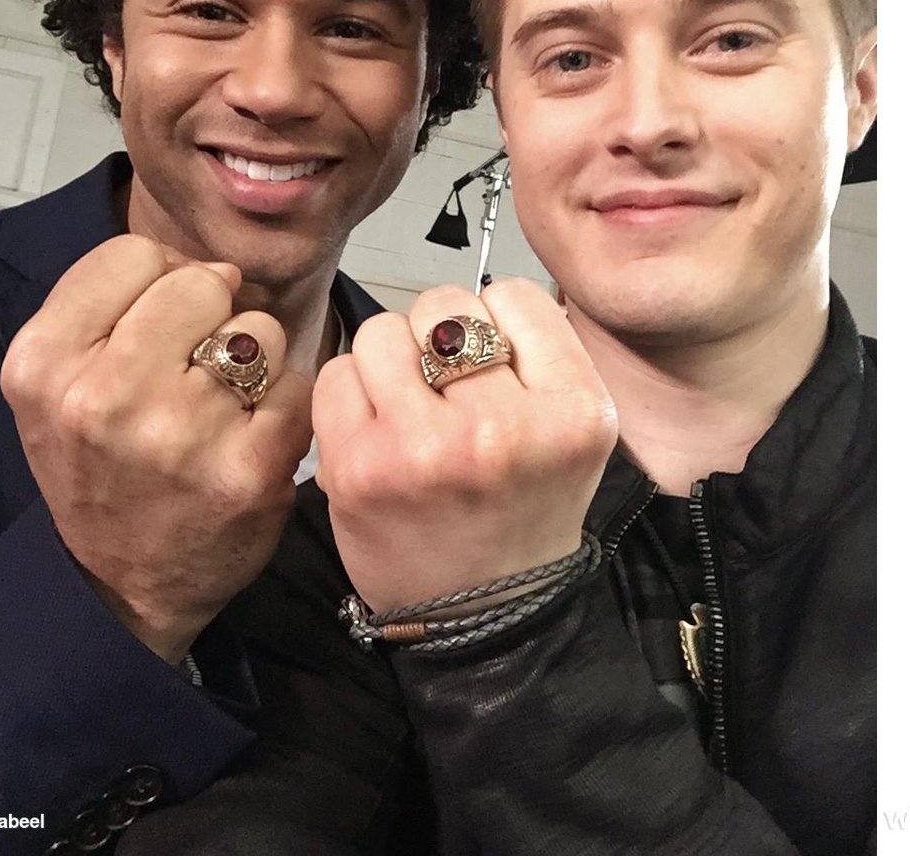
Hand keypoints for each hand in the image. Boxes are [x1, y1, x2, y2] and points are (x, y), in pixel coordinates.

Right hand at [0, 234, 312, 660]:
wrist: (122, 587)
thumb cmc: (100, 472)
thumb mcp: (57, 382)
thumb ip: (112, 304)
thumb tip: (213, 267)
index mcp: (44, 364)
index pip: (135, 254)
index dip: (161, 281)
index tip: (161, 323)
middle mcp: (102, 397)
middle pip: (201, 281)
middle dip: (211, 313)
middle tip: (196, 367)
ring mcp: (177, 436)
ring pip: (258, 329)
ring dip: (254, 360)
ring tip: (221, 408)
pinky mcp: (247, 471)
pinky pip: (297, 383)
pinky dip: (284, 405)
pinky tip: (253, 437)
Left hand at [313, 279, 617, 613]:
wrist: (482, 614)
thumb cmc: (524, 508)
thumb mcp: (574, 432)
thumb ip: (542, 356)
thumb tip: (477, 296)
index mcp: (573, 412)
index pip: (515, 295)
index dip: (496, 322)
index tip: (493, 365)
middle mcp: (503, 428)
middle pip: (443, 306)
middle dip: (437, 337)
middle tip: (445, 388)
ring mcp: (424, 448)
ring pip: (383, 331)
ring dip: (389, 361)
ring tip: (407, 407)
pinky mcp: (358, 467)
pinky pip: (336, 374)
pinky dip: (350, 393)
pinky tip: (374, 430)